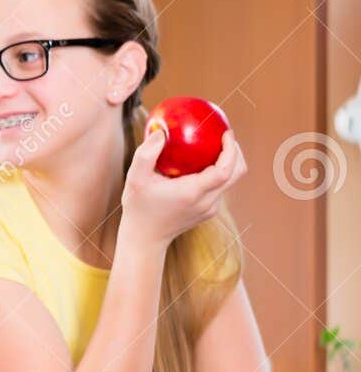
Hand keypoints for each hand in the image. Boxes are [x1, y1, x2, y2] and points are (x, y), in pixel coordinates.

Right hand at [120, 127, 246, 249]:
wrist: (145, 238)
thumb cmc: (138, 207)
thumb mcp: (135, 179)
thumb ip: (146, 154)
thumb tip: (162, 133)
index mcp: (193, 193)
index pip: (225, 170)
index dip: (231, 150)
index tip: (226, 133)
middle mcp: (207, 202)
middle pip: (237, 173)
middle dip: (236, 152)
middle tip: (224, 136)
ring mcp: (210, 208)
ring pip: (232, 180)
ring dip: (229, 162)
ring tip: (214, 147)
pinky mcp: (209, 211)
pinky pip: (221, 187)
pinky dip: (219, 172)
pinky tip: (203, 164)